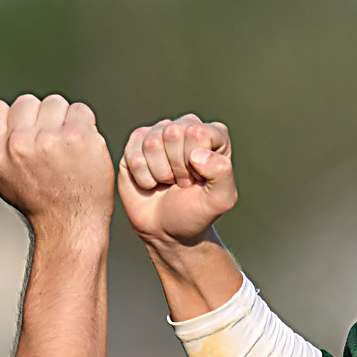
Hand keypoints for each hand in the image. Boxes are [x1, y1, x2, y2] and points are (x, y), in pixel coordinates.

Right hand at [0, 94, 113, 237]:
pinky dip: (85, 124)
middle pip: (27, 102)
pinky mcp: (78, 136)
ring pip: (55, 102)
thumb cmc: (35, 198)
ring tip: (65, 147)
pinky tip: (82, 145)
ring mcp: (50, 139)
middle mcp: (19, 144)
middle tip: (48, 149)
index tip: (26, 141)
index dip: (14, 122)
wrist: (71, 221)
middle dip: (39, 119)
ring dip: (63, 120)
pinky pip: (81, 109)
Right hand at [118, 115, 238, 247]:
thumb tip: (197, 154)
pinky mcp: (135, 145)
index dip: (196, 163)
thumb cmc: (196, 212)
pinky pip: (133, 155)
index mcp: (213, 134)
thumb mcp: (220, 199)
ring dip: (160, 173)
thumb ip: (222, 173)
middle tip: (182, 182)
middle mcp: (185, 127)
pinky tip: (151, 183)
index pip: (198, 132)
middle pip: (173, 133)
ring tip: (168, 182)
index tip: (199, 179)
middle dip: (177, 167)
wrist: (167, 230)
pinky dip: (143, 177)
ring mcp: (158, 133)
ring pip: (152, 143)